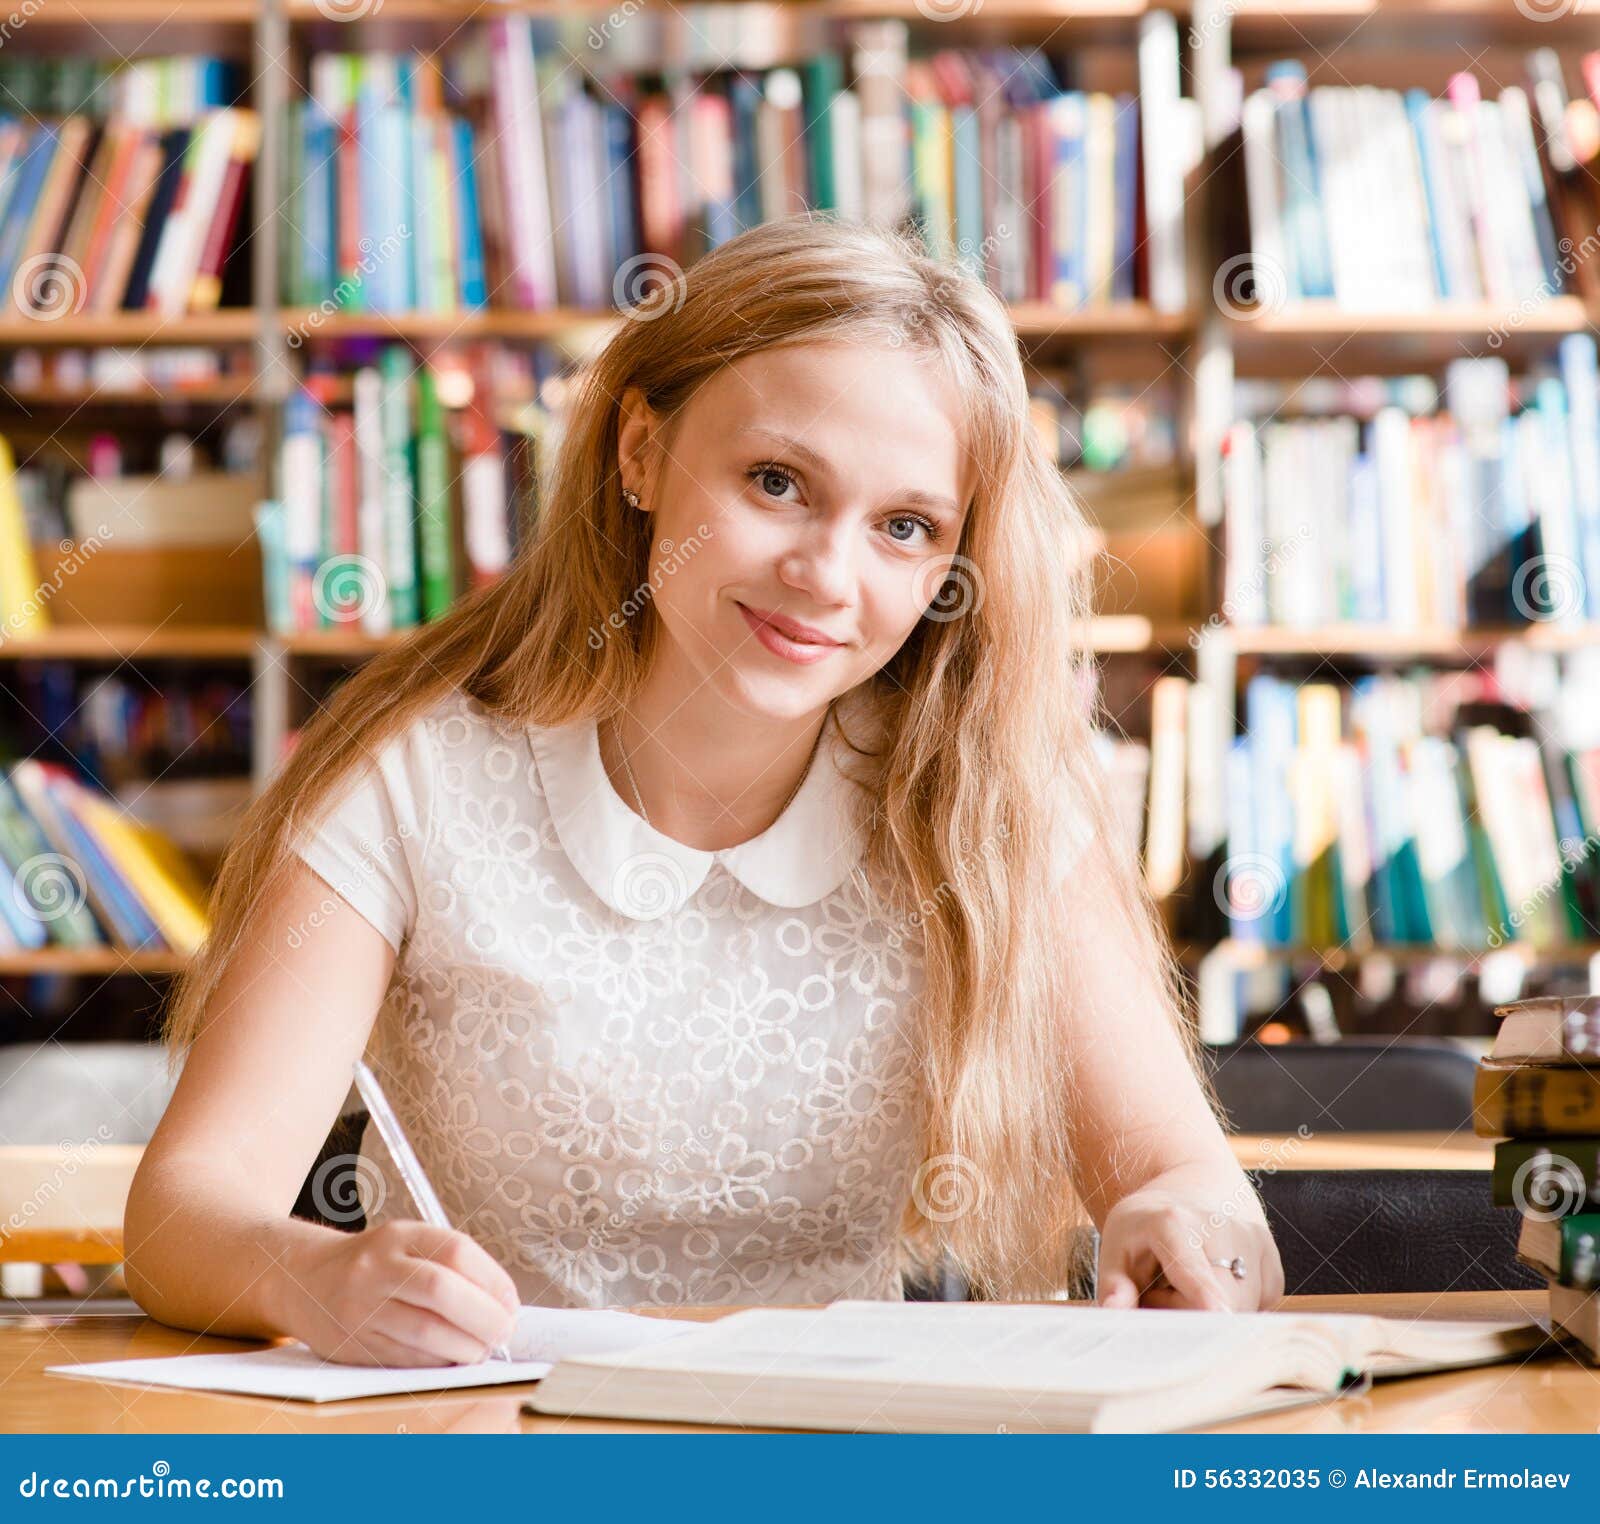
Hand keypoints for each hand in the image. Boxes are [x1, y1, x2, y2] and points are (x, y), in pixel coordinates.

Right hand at [277, 1220, 520, 1365]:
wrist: (304, 1281)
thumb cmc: (376, 1265)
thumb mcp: (409, 1245)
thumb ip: (452, 1266)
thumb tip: (504, 1304)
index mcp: (399, 1236)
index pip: (457, 1252)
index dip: (494, 1281)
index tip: (511, 1303)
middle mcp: (376, 1269)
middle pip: (442, 1291)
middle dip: (484, 1317)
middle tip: (504, 1332)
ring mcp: (360, 1308)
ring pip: (425, 1332)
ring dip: (465, 1347)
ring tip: (482, 1350)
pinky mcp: (352, 1345)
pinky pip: (405, 1359)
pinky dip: (438, 1363)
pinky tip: (452, 1361)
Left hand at [1094, 1170, 1284, 1311]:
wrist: (1193, 1192)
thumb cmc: (1149, 1228)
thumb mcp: (1116, 1247)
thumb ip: (1113, 1284)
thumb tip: (1114, 1310)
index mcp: (1174, 1223)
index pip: (1191, 1268)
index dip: (1203, 1291)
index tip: (1216, 1311)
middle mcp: (1223, 1228)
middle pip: (1216, 1304)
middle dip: (1187, 1315)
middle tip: (1164, 1291)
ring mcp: (1255, 1247)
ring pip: (1240, 1313)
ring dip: (1211, 1314)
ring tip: (1189, 1285)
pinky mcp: (1275, 1270)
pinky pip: (1256, 1312)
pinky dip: (1233, 1309)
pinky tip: (1217, 1285)